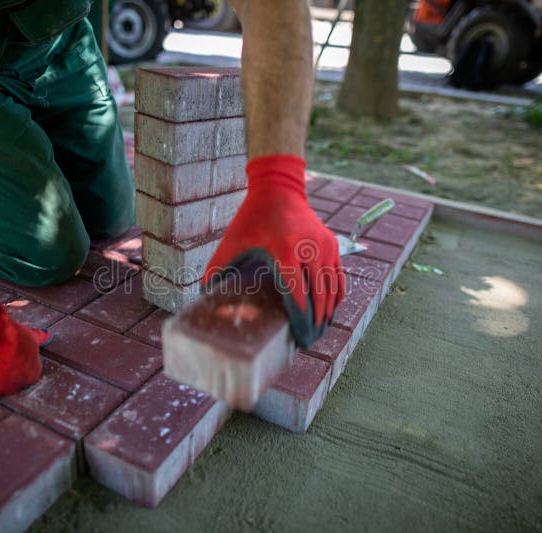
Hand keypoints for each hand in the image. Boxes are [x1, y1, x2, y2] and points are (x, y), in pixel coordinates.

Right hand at [0, 304, 50, 397]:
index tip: (8, 352)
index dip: (17, 361)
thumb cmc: (8, 334)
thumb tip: (48, 335)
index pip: (27, 372)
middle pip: (8, 380)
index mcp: (31, 376)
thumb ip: (40, 338)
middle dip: (2, 369)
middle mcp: (14, 388)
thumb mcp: (29, 335)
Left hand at [203, 154, 343, 346]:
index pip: (298, 294)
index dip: (301, 320)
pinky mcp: (333, 244)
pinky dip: (336, 297)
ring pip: (332, 289)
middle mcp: (310, 248)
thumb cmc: (252, 217)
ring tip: (319, 331)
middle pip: (318, 296)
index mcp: (285, 251)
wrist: (279, 189)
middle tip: (308, 342)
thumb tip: (202, 295)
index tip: (299, 338)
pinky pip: (338, 278)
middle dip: (315, 323)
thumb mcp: (231, 242)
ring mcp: (325, 246)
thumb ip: (216, 268)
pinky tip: (330, 312)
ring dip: (328, 313)